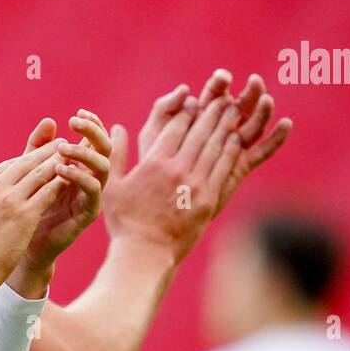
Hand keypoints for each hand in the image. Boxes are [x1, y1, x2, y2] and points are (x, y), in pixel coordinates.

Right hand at [0, 137, 71, 286]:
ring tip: (73, 157)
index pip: (10, 164)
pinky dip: (61, 182)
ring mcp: (9, 199)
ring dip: (58, 163)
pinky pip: (47, 192)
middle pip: (26, 162)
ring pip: (39, 173)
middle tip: (63, 144)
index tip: (44, 152)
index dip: (30, 157)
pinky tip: (73, 179)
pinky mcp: (24, 214)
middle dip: (46, 151)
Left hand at [16, 111, 110, 277]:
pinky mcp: (88, 213)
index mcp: (80, 166)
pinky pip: (93, 191)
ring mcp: (91, 196)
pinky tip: (60, 170)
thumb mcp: (30, 171)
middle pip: (105, 149)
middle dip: (93, 132)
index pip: (94, 140)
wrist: (21, 241)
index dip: (92, 125)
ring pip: (102, 168)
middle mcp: (90, 178)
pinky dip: (79, 177)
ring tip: (62, 148)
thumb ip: (37, 148)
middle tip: (75, 121)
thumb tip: (48, 120)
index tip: (79, 113)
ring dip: (84, 153)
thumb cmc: (26, 205)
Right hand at [102, 72, 256, 262]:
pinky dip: (230, 151)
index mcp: (154, 163)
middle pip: (199, 133)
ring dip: (225, 126)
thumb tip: (118, 128)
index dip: (186, 111)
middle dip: (212, 112)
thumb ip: (118, 154)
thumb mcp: (113, 185)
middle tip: (223, 98)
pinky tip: (236, 140)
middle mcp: (177, 169)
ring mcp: (195, 184)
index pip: (175, 128)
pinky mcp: (208, 199)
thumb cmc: (124, 222)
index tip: (193, 99)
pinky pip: (223, 169)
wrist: (145, 252)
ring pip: (214, 147)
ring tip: (233, 111)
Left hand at [137, 70, 291, 217]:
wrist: (157, 201)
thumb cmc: (151, 164)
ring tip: (267, 99)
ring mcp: (230, 148)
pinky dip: (276, 139)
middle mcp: (217, 129)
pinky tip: (286, 124)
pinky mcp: (240, 165)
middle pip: (237, 107)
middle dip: (246, 93)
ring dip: (262, 111)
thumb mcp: (153, 133)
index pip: (213, 95)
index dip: (219, 85)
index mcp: (198, 116)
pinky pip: (262, 151)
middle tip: (255, 81)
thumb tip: (185, 90)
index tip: (222, 77)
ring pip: (252, 126)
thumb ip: (164, 108)